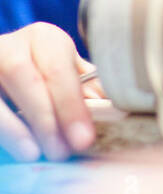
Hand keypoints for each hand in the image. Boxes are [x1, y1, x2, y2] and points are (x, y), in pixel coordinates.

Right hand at [0, 22, 98, 160]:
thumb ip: (89, 91)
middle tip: (61, 151)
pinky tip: (16, 149)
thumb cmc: (47, 78)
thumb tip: (119, 111)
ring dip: (14, 127)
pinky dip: (2, 131)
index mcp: (44, 39)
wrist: (7, 69)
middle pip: (22, 74)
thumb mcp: (69, 77)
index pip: (58, 69)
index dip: (71, 106)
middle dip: (44, 116)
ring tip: (33, 154)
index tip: (83, 139)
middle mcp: (10, 46)